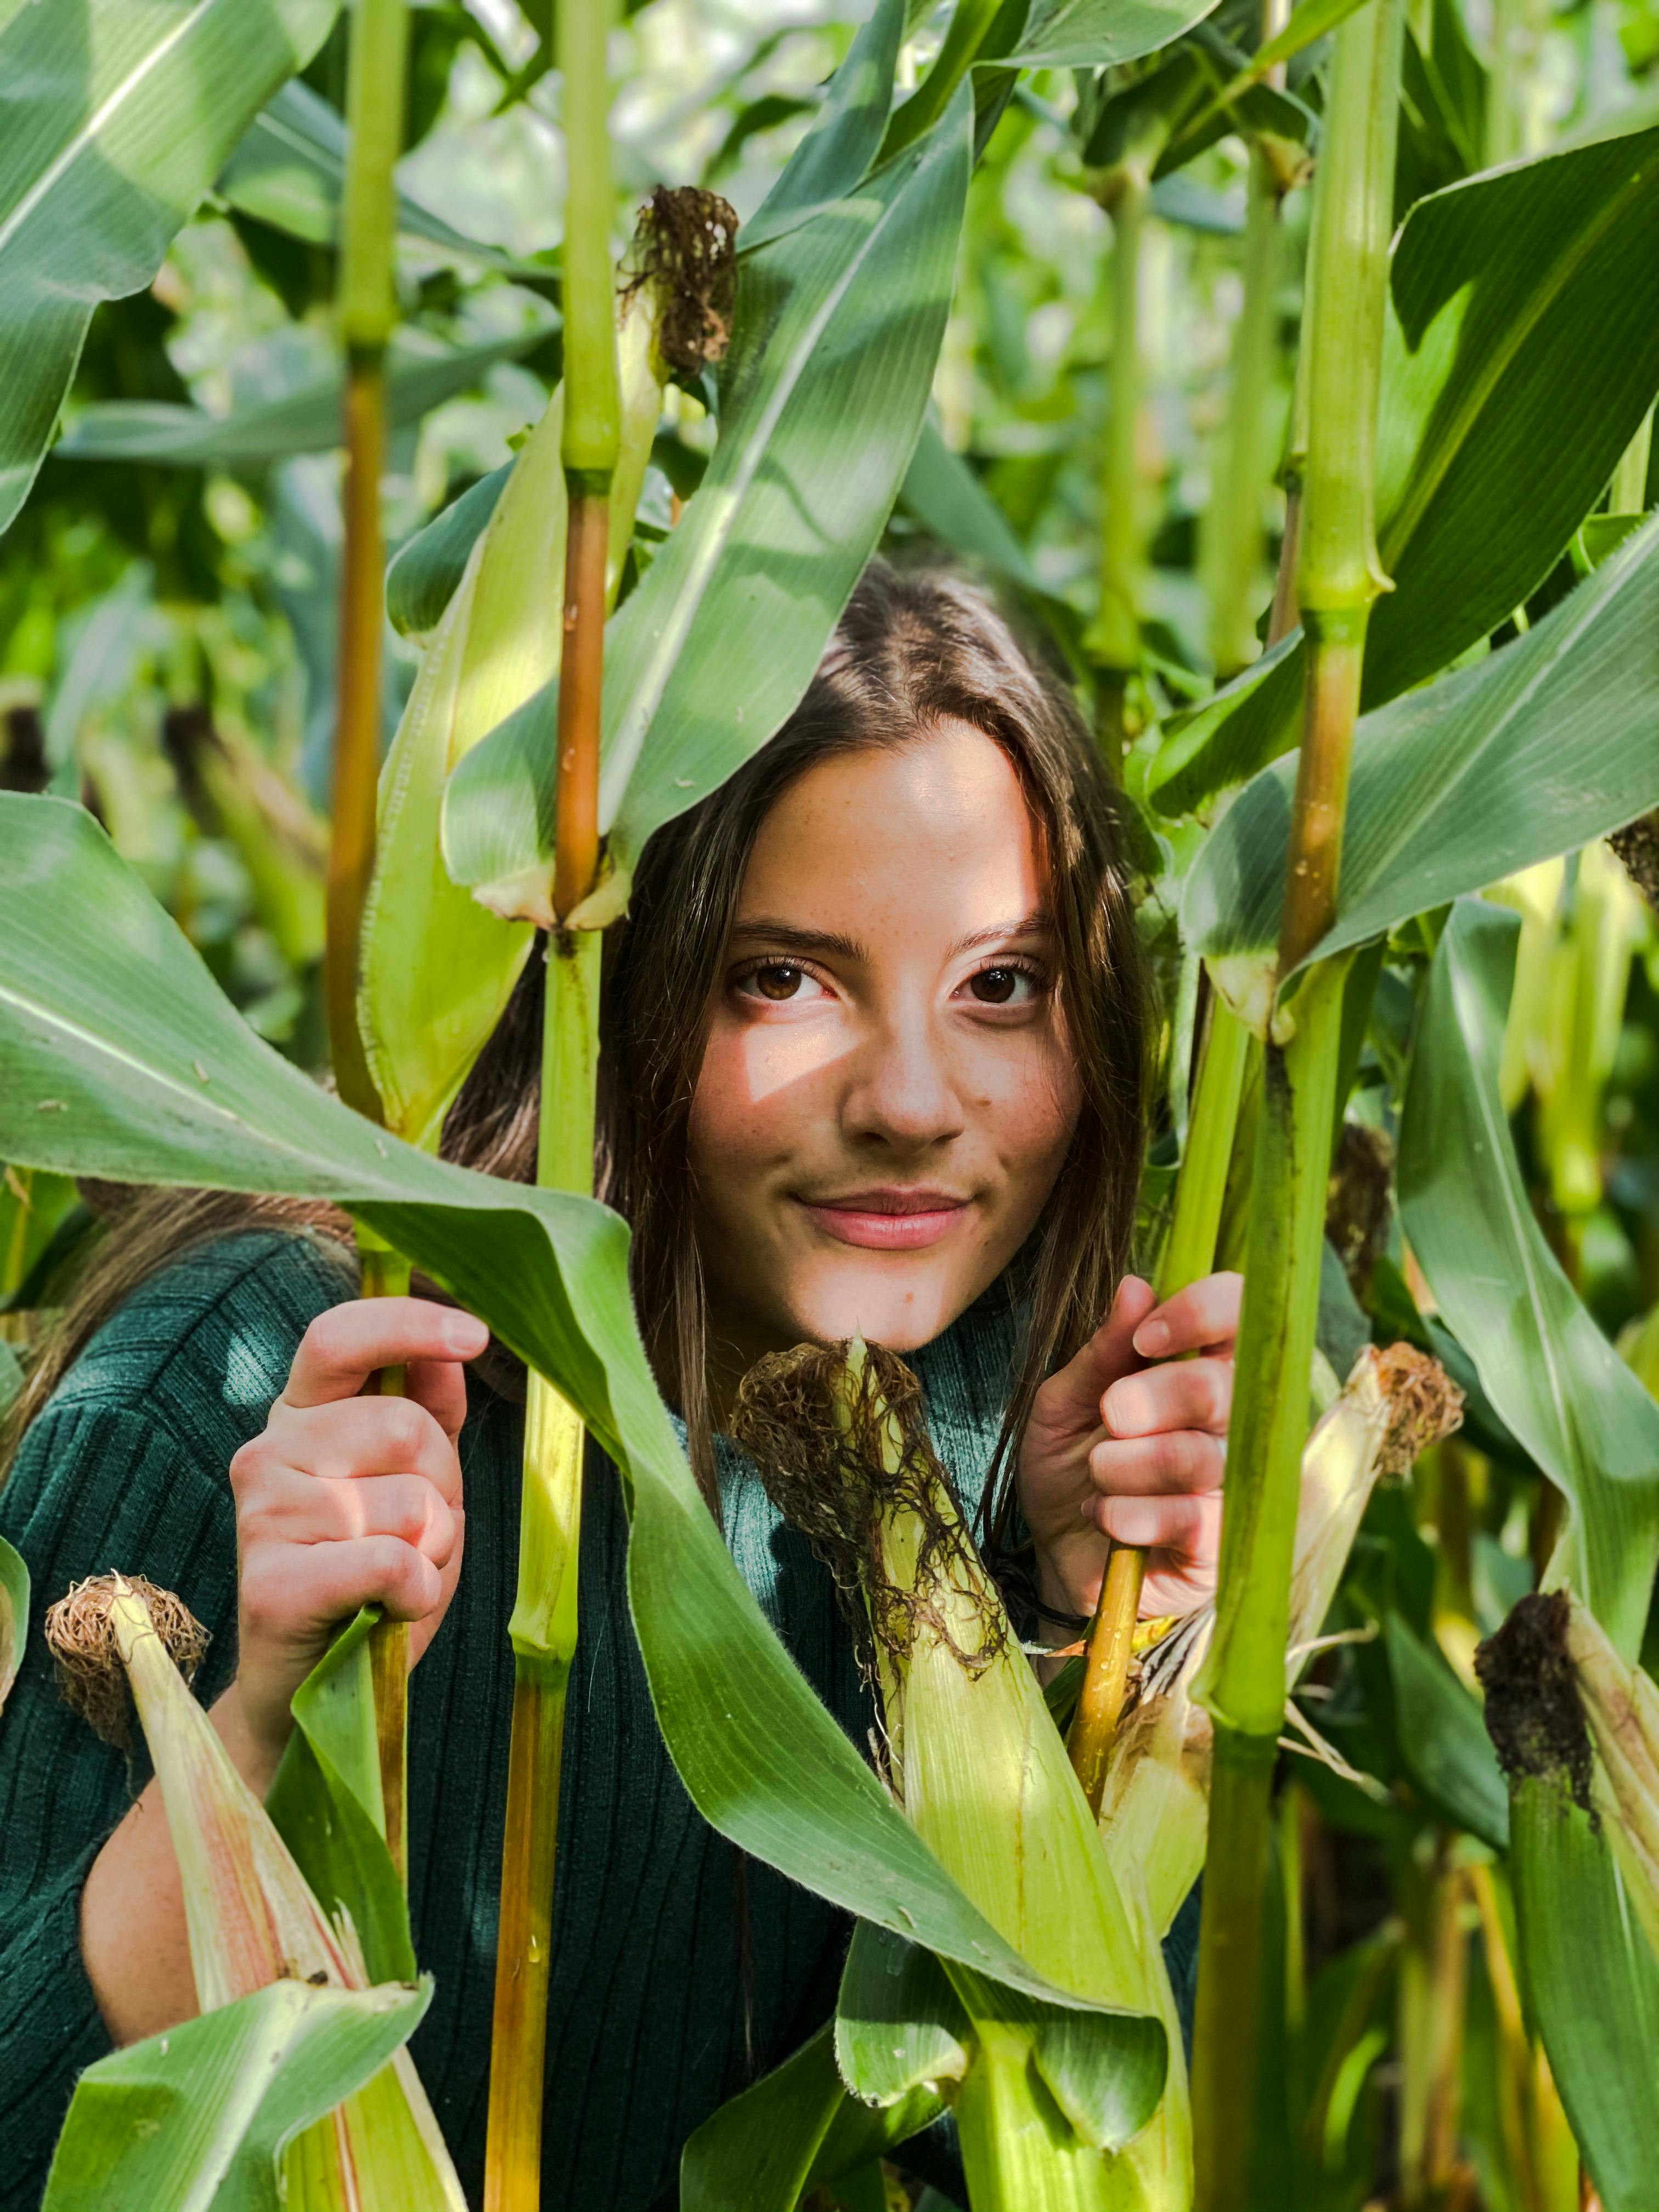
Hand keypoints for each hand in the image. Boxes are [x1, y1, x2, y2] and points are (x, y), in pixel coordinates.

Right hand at [228, 1296, 487, 1768]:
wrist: (314, 1692)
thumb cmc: (371, 1579)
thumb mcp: (413, 1485)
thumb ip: (428, 1412)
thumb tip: (448, 1347)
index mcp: (298, 1416)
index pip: (338, 1338)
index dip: (408, 1325)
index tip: (475, 1335)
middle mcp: (268, 1452)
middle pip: (406, 1427)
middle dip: (445, 1486)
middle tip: (419, 1536)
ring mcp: (263, 1516)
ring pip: (412, 1503)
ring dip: (433, 1550)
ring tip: (394, 1580)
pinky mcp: (273, 1584)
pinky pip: (393, 1562)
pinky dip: (418, 1591)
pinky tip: (391, 1611)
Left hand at [1016, 1271, 1240, 1623]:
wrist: (1056, 1554)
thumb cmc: (1069, 1468)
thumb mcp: (1065, 1403)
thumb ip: (1103, 1352)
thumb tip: (1136, 1287)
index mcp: (1199, 1372)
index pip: (1241, 1317)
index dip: (1203, 1312)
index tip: (1147, 1338)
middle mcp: (1230, 1424)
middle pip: (1221, 1388)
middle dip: (1153, 1397)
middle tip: (1111, 1414)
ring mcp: (1232, 1486)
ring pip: (1201, 1457)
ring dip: (1128, 1464)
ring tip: (1097, 1473)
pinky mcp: (1221, 1546)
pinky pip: (1192, 1520)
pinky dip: (1130, 1515)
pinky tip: (1103, 1515)